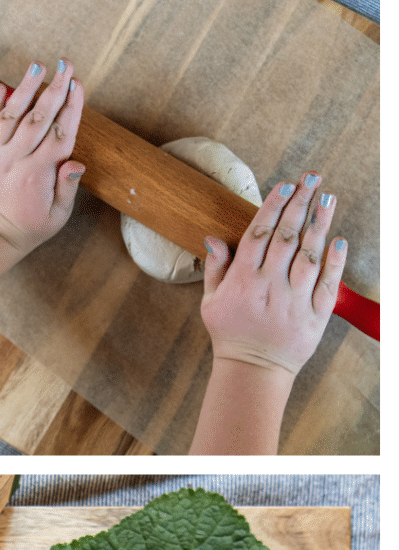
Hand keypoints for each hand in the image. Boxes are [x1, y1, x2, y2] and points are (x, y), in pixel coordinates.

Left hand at [0, 58, 85, 252]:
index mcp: (39, 174)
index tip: (78, 85)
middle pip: (38, 118)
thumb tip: (76, 163)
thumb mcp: (58, 214)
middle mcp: (17, 159)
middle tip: (66, 63)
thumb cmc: (33, 225)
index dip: (71, 108)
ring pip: (12, 115)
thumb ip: (67, 187)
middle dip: (54, 88)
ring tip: (37, 65)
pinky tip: (0, 86)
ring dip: (24, 88)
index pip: (60, 134)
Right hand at [201, 172, 346, 376]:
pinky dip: (334, 261)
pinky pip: (327, 283)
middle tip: (312, 179)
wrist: (252, 370)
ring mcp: (293, 300)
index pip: (259, 234)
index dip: (273, 207)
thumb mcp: (211, 302)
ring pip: (309, 254)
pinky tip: (338, 241)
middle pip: (286, 237)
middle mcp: (268, 286)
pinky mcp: (314, 315)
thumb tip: (213, 238)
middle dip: (300, 204)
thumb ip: (215, 268)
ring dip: (320, 224)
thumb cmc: (230, 334)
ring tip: (328, 199)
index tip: (285, 186)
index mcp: (242, 281)